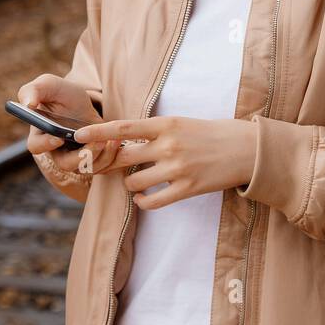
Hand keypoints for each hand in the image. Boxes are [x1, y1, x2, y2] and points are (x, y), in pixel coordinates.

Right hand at [18, 73, 120, 179]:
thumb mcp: (48, 85)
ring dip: (101, 155)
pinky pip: (102, 167)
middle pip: (66, 164)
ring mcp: (75, 159)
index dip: (46, 144)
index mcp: (40, 134)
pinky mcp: (92, 161)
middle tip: (97, 140)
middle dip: (82, 155)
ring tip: (112, 139)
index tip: (58, 137)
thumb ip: (33, 90)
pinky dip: (112, 157)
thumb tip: (28, 103)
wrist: (84, 102)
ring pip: (86, 168)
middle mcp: (56, 151)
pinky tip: (117, 142)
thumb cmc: (61, 94)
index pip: (36, 146)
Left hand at [72, 116, 257, 209]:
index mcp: (166, 124)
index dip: (98, 132)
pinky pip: (153, 201)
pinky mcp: (187, 189)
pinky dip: (143, 202)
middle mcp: (168, 145)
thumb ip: (155, 130)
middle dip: (112, 164)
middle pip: (124, 157)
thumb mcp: (182, 122)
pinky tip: (143, 198)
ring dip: (129, 184)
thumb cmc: (212, 133)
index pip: (124, 127)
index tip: (78, 135)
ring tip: (136, 181)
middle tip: (110, 166)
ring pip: (134, 182)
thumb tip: (126, 139)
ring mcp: (177, 169)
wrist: (245, 149)